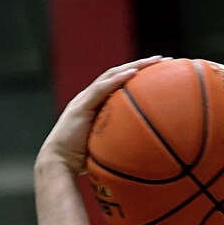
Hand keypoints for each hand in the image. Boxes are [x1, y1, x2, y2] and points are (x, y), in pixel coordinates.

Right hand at [39, 57, 167, 175]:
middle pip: (119, 74)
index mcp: (98, 106)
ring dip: (134, 66)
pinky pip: (101, 89)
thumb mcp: (107, 150)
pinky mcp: (81, 106)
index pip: (121, 85)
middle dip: (142, 65)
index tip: (162, 73)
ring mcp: (85, 100)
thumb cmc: (82, 163)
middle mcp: (91, 98)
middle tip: (165, 60)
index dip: (140, 76)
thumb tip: (146, 157)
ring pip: (112, 76)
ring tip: (155, 61)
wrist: (58, 164)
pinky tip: (133, 73)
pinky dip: (117, 80)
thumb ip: (122, 145)